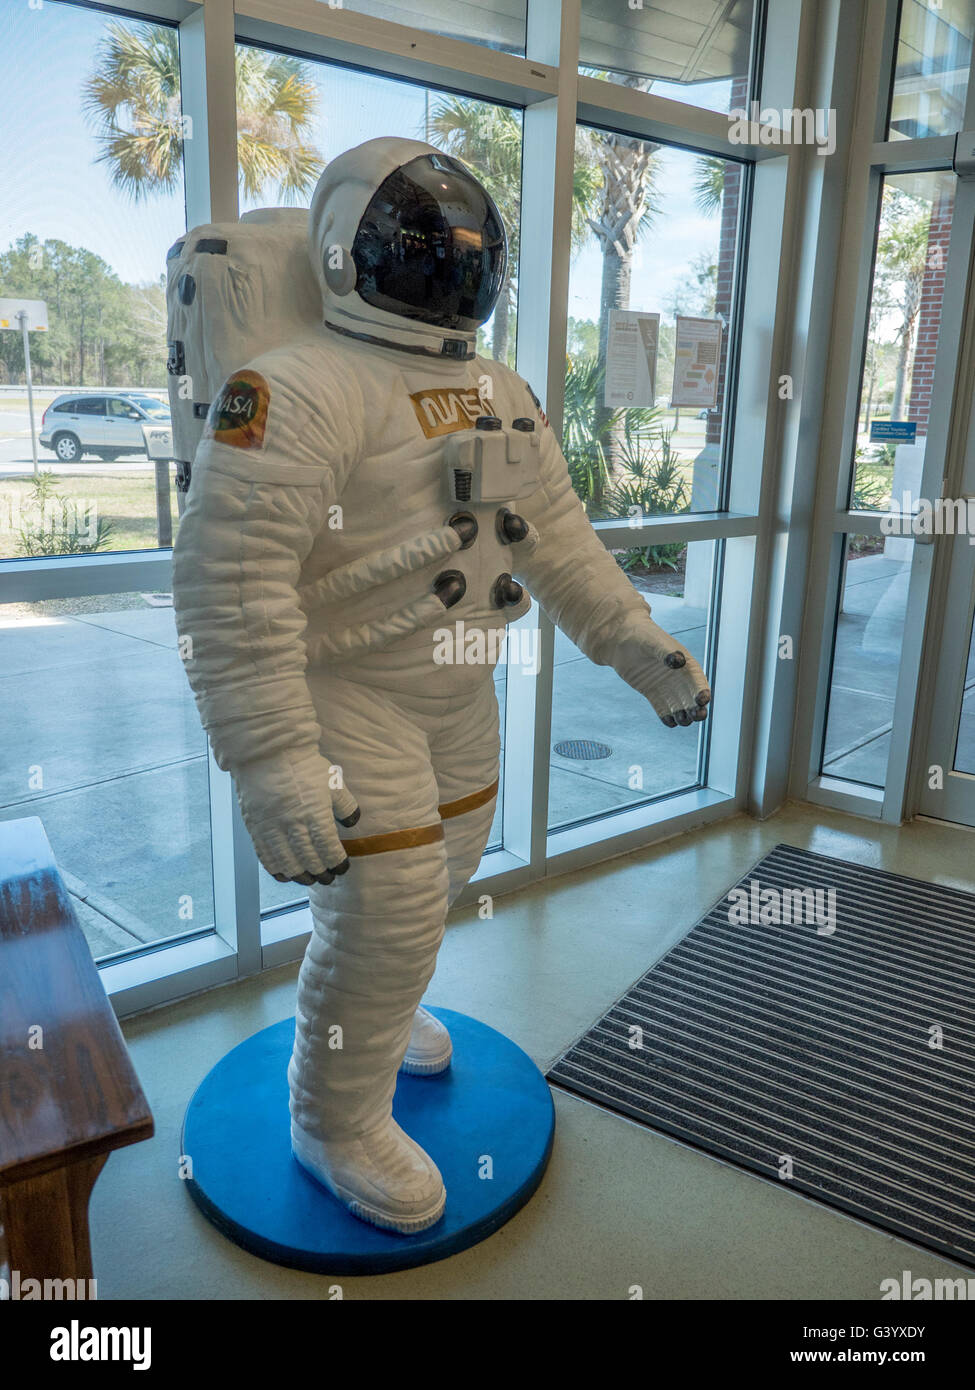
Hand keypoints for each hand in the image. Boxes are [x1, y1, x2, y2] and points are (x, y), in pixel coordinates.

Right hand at [232, 748, 359, 885]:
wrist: (266, 752)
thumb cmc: (303, 765)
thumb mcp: (333, 781)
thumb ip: (346, 805)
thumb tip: (353, 823)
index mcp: (314, 813)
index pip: (328, 848)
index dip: (336, 862)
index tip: (342, 868)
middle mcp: (292, 824)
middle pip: (308, 859)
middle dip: (320, 872)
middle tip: (328, 879)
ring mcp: (271, 827)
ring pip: (286, 862)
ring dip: (299, 875)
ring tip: (309, 880)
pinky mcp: (255, 827)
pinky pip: (265, 855)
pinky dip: (276, 869)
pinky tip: (284, 875)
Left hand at [614, 623, 710, 727]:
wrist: (621, 639)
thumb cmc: (642, 636)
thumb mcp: (656, 642)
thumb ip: (667, 652)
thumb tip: (679, 661)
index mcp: (686, 664)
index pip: (698, 681)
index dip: (703, 691)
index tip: (703, 700)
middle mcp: (679, 678)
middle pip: (693, 699)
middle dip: (698, 709)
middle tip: (697, 716)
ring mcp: (666, 688)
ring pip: (681, 708)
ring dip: (684, 717)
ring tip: (682, 720)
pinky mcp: (653, 695)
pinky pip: (664, 710)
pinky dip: (668, 719)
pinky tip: (669, 722)